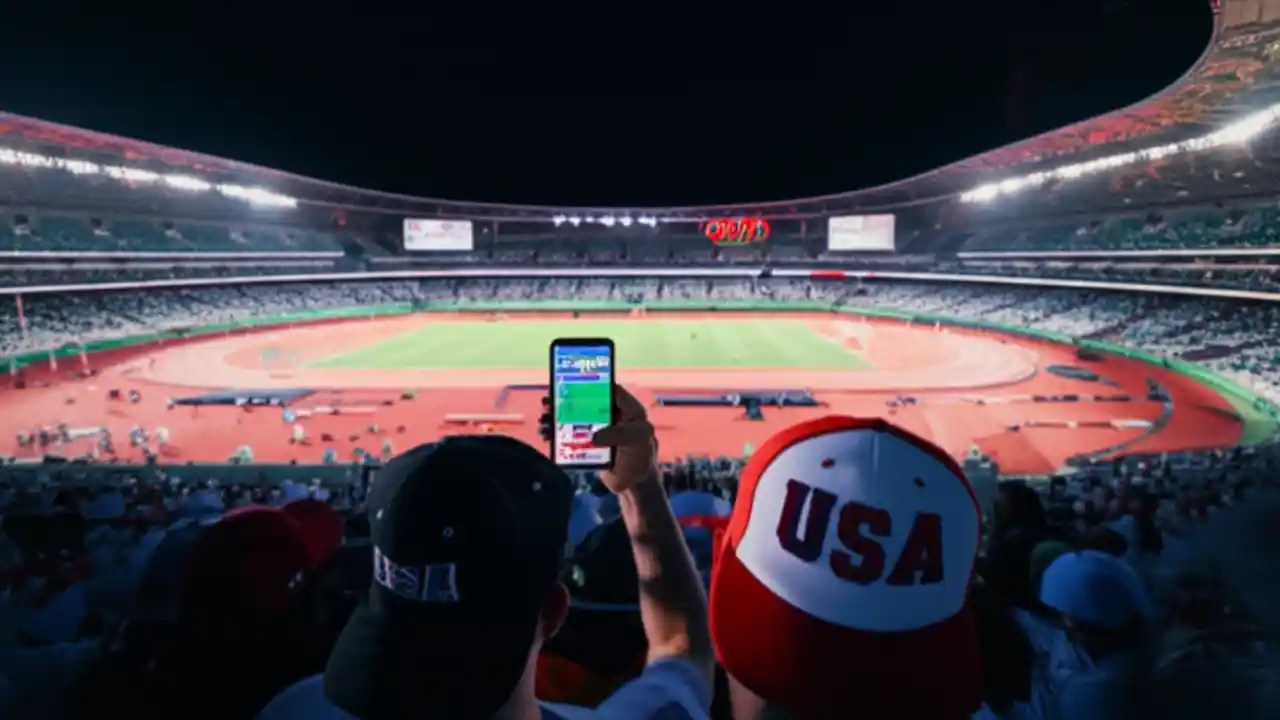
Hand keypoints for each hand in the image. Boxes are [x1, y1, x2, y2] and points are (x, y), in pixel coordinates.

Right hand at [539, 384, 657, 494]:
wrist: (635, 484)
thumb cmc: (641, 458)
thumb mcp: (636, 441)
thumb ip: (618, 434)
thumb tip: (594, 435)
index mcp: (628, 410)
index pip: (610, 390)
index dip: (594, 384)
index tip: (573, 383)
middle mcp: (612, 416)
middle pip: (586, 403)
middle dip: (566, 401)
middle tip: (548, 402)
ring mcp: (599, 430)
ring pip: (574, 419)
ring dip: (557, 418)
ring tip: (543, 420)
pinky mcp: (589, 445)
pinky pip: (571, 437)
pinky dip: (557, 435)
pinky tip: (546, 435)